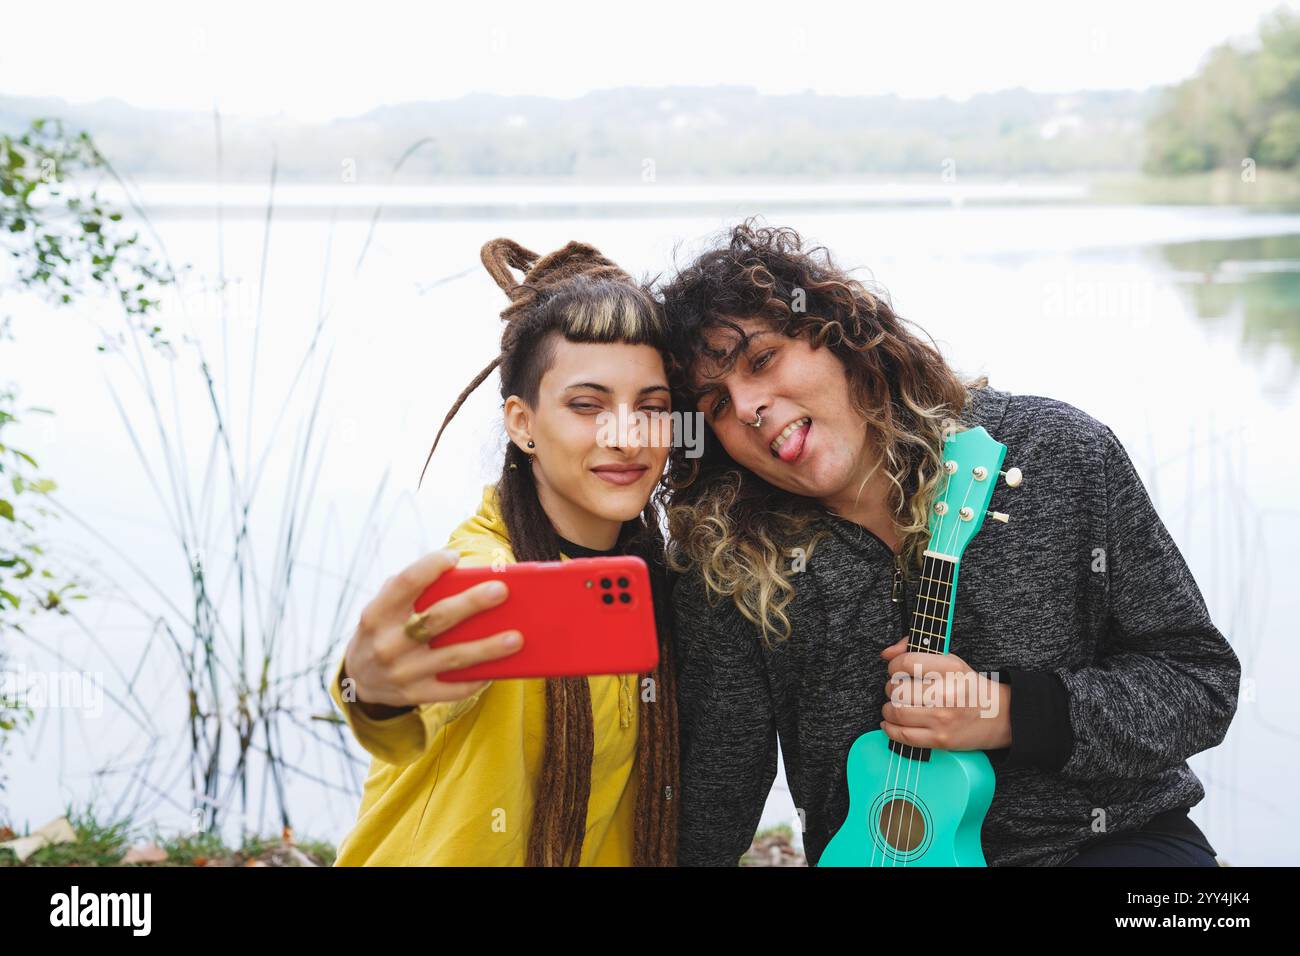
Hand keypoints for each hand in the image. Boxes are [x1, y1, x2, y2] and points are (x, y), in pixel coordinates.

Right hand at [341, 549, 523, 714]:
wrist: (360, 679)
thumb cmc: (384, 630)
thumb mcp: (382, 608)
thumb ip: (408, 590)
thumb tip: (457, 574)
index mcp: (378, 614)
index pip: (404, 584)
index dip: (429, 568)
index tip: (453, 556)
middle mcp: (388, 643)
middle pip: (436, 619)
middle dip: (471, 604)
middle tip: (501, 590)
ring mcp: (403, 672)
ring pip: (452, 657)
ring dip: (487, 647)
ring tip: (516, 637)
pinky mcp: (416, 694)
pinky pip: (452, 689)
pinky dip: (476, 678)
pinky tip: (499, 668)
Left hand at [878, 635, 1010, 750]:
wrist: (1000, 716)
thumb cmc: (968, 686)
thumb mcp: (949, 660)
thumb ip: (914, 648)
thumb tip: (886, 654)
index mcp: (950, 669)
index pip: (906, 662)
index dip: (893, 666)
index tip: (895, 670)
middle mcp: (946, 693)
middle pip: (897, 689)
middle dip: (890, 688)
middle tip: (897, 689)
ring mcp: (943, 719)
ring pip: (896, 712)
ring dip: (888, 708)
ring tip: (896, 705)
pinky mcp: (940, 740)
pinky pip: (903, 736)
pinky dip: (890, 729)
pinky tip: (891, 723)